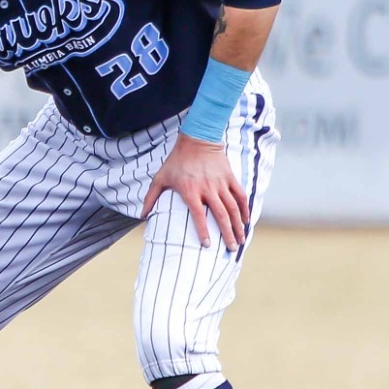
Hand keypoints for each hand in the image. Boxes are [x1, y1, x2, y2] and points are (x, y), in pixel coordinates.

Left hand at [142, 133, 247, 250]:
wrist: (197, 139)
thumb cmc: (176, 160)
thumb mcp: (161, 178)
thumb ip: (151, 197)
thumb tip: (142, 215)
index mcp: (190, 191)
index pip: (199, 215)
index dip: (203, 231)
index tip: (208, 245)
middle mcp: (208, 188)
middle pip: (220, 215)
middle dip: (228, 234)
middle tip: (232, 248)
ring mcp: (220, 183)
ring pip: (233, 208)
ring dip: (238, 225)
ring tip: (241, 240)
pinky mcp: (230, 177)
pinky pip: (240, 195)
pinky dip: (245, 209)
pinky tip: (247, 221)